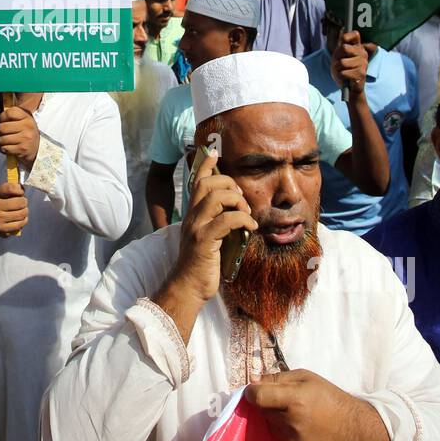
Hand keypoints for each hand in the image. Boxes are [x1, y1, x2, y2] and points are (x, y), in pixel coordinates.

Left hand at [0, 105, 40, 168]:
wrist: (37, 148)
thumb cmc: (26, 132)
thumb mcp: (23, 120)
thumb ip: (11, 115)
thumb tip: (0, 118)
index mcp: (26, 116)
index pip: (9, 113)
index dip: (2, 117)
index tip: (3, 121)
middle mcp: (27, 126)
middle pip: (2, 127)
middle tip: (3, 133)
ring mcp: (25, 138)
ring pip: (2, 139)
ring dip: (1, 141)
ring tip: (7, 141)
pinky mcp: (23, 149)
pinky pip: (5, 149)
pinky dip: (4, 149)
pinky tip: (9, 147)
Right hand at [0, 182, 28, 243]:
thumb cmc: (4, 203)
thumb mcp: (5, 193)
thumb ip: (14, 188)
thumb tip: (22, 189)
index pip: (9, 188)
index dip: (19, 190)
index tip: (21, 192)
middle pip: (20, 202)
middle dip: (24, 202)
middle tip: (23, 204)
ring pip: (22, 214)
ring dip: (25, 212)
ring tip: (21, 211)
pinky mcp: (2, 228)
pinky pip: (20, 224)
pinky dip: (23, 221)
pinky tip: (20, 219)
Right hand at [162, 151, 255, 302]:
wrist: (188, 288)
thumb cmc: (202, 266)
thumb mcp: (210, 239)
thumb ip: (219, 224)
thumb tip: (238, 215)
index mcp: (193, 215)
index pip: (196, 182)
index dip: (206, 166)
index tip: (214, 153)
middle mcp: (191, 217)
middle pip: (207, 184)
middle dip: (229, 184)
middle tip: (242, 200)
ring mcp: (196, 228)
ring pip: (216, 198)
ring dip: (237, 202)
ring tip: (247, 215)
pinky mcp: (203, 240)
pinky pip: (226, 220)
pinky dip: (242, 220)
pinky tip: (251, 228)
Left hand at [246, 370, 390, 440]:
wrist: (353, 428)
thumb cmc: (330, 398)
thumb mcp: (306, 378)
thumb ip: (278, 378)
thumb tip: (255, 382)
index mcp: (294, 400)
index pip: (257, 396)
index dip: (252, 391)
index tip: (255, 389)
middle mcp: (290, 423)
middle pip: (262, 410)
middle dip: (268, 403)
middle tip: (286, 400)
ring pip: (270, 424)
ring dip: (276, 418)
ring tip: (297, 414)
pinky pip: (278, 438)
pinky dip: (283, 431)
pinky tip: (300, 426)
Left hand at [330, 30, 369, 95]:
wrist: (348, 87)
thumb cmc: (342, 69)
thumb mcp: (339, 56)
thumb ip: (341, 44)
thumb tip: (342, 29)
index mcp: (357, 47)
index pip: (355, 35)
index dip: (347, 36)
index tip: (342, 42)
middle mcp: (362, 53)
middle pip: (345, 48)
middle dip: (337, 57)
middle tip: (339, 63)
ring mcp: (363, 63)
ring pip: (343, 62)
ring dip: (338, 68)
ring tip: (342, 71)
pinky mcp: (361, 74)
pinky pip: (344, 72)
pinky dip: (341, 76)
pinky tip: (345, 78)